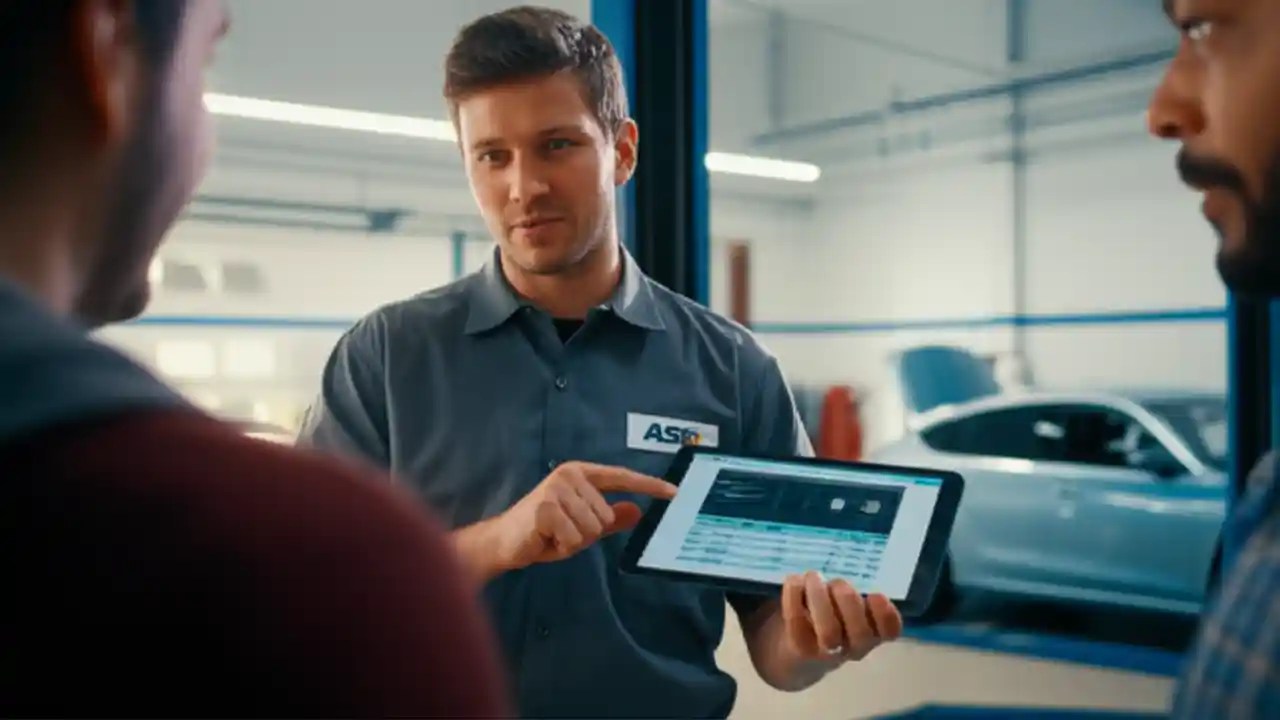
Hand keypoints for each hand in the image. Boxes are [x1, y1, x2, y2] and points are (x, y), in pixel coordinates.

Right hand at [492, 461, 675, 571]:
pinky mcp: (546, 508)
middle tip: (562, 532)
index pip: (621, 477)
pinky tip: (546, 539)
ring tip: (554, 535)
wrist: (505, 542)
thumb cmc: (544, 533)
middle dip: (587, 533)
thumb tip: (638, 511)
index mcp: (581, 474)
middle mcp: (570, 475)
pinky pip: (574, 538)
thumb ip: (611, 519)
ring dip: (575, 541)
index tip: (675, 493)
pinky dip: (563, 547)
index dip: (649, 486)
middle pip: (606, 516)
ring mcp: (557, 489)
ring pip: (593, 529)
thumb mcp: (583, 527)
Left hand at [781, 571, 902, 662]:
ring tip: (813, 577)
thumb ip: (855, 595)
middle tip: (836, 583)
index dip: (885, 613)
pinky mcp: (799, 647)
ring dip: (820, 597)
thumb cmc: (831, 619)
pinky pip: (797, 623)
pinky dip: (794, 596)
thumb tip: (849, 572)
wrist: (797, 653)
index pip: (890, 631)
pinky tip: (794, 581)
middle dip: (848, 600)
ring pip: (830, 632)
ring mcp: (826, 652)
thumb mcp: (850, 608)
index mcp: (872, 634)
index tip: (875, 594)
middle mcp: (853, 648)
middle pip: (860, 632)